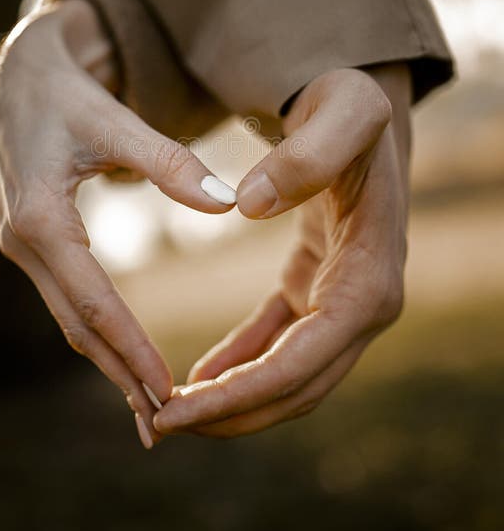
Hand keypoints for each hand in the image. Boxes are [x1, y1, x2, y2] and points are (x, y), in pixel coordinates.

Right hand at [0, 0, 235, 447]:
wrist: (19, 75)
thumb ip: (169, 161)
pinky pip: (69, 298)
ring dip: (107, 361)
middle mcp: (22, 241)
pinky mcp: (34, 241)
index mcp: (40, 217)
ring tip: (148, 406)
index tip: (167, 390)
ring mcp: (22, 245)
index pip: (93, 301)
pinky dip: (98, 331)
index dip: (131, 348)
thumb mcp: (115, 122)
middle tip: (161, 425)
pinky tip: (124, 355)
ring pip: (70, 317)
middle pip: (77, 324)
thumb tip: (226, 201)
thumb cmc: (69, 93)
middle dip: (118, 374)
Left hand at [153, 65, 410, 436]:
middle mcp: (367, 302)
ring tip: (168, 412)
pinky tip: (199, 379)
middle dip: (231, 415)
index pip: (304, 361)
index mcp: (371, 277)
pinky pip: (280, 344)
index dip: (242, 394)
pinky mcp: (319, 290)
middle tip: (158, 425)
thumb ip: (306, 154)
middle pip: (298, 387)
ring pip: (290, 378)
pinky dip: (241, 367)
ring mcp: (344, 300)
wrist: (362, 109)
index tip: (178, 407)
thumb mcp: (342, 110)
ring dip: (232, 402)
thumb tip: (247, 207)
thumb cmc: (353, 105)